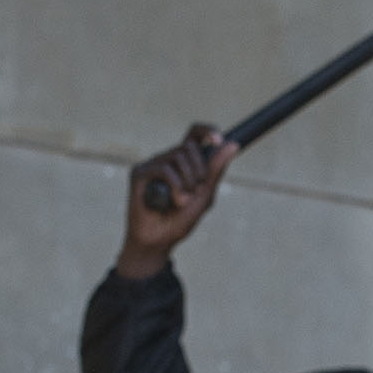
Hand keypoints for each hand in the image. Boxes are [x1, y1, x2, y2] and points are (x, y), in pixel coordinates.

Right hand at [116, 125, 240, 279]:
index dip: (206, 131)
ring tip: (183, 201)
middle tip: (196, 191)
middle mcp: (166, 159)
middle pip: (189, 146)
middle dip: (200, 170)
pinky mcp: (139, 173)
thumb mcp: (204, 194)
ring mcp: (152, 165)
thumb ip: (215, 170)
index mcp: (183, 162)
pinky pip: (164, 169)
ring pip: (177, 156)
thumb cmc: (180, 220)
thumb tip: (232, 144)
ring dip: (188, 182)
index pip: (194, 135)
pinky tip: (175, 201)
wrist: (158, 241)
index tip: (218, 139)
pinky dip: (175, 185)